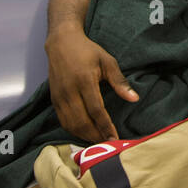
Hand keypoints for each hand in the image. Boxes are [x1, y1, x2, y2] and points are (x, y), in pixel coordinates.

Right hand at [45, 27, 138, 141]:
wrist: (62, 42)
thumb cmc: (87, 51)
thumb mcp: (107, 61)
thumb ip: (120, 81)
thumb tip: (134, 98)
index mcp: (84, 80)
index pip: (96, 110)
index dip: (105, 126)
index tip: (115, 138)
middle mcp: (69, 91)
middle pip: (82, 121)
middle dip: (96, 136)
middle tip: (108, 144)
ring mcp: (59, 96)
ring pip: (71, 124)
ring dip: (85, 136)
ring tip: (99, 142)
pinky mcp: (53, 99)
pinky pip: (63, 121)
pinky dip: (74, 131)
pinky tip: (85, 134)